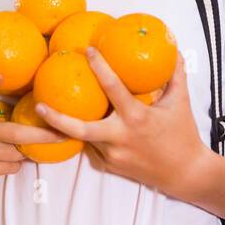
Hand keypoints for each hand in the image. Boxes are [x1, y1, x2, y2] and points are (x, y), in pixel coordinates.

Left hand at [35, 47, 211, 198]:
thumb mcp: (180, 102)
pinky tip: (77, 128)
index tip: (88, 50)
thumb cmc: (183, 134)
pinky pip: (94, 148)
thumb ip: (174, 75)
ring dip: (69, 126)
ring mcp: (113, 154)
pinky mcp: (111, 166)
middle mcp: (120, 137)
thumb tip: (173, 50)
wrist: (186, 173)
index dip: (100, 67)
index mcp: (136, 117)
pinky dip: (89, 137)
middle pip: (79, 128)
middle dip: (56, 118)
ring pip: (84, 138)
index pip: (113, 88)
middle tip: (39, 104)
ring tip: (48, 114)